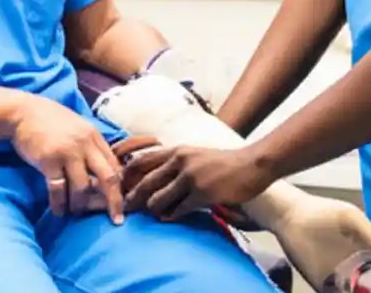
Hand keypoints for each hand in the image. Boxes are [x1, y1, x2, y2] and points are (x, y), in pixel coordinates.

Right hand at [10, 96, 125, 222]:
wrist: (23, 112)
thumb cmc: (51, 122)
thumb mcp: (78, 128)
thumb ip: (91, 147)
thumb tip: (104, 173)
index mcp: (94, 136)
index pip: (115, 165)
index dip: (120, 186)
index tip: (121, 203)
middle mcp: (85, 144)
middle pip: (108, 178)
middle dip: (114, 201)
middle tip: (116, 220)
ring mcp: (67, 152)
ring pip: (82, 188)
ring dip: (80, 206)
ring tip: (75, 212)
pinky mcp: (48, 160)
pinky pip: (58, 189)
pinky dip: (59, 204)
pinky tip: (58, 212)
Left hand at [123, 145, 273, 220]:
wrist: (251, 165)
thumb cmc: (223, 162)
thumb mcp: (195, 154)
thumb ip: (176, 162)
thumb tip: (155, 177)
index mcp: (177, 151)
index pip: (141, 160)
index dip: (126, 175)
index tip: (119, 187)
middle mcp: (180, 161)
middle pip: (145, 183)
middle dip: (133, 198)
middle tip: (126, 209)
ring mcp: (191, 177)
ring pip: (159, 199)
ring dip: (153, 210)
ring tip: (152, 216)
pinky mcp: (202, 193)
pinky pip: (178, 210)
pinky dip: (171, 217)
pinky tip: (169, 219)